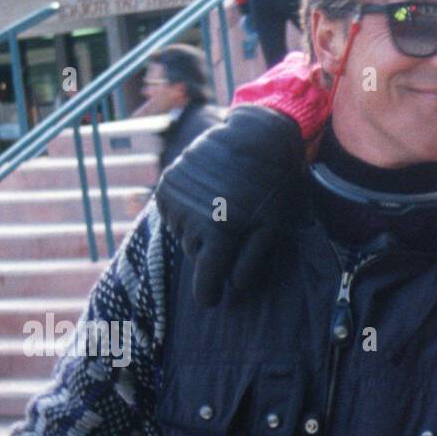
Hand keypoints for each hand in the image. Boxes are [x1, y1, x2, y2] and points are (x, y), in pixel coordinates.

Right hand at [155, 105, 304, 305]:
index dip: (208, 293)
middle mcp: (191, 219)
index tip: (210, 300)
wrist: (253, 136)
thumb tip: (234, 289)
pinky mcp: (166, 184)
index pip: (204, 281)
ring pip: (182, 234)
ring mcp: (175, 200)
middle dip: (210, 250)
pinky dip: (185, 212)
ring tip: (220, 207)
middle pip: (195, 255)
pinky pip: (172, 214)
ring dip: (198, 229)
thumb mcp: (270, 228)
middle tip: (231, 228)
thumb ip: (250, 262)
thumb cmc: (269, 186)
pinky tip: (205, 196)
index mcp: (218, 234)